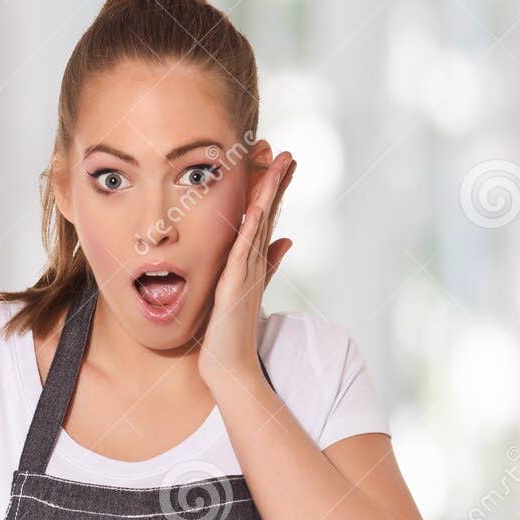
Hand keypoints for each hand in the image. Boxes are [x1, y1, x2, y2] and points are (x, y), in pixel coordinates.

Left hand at [198, 150, 294, 394]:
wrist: (229, 365)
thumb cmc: (231, 333)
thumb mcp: (248, 291)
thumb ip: (267, 265)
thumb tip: (286, 241)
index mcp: (254, 263)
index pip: (266, 219)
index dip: (275, 191)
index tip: (283, 165)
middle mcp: (254, 264)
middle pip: (269, 215)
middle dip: (278, 184)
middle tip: (289, 154)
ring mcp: (247, 273)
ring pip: (260, 225)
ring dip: (269, 195)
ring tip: (280, 166)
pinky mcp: (235, 286)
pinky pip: (243, 250)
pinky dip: (249, 228)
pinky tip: (255, 206)